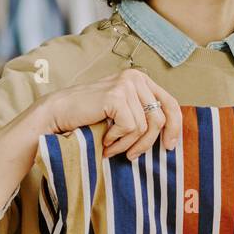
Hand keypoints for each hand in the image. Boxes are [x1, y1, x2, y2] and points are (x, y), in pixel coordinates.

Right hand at [32, 69, 181, 159]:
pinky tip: (105, 140)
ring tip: (112, 147)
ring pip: (144, 127)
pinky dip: (118, 140)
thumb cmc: (90, 118)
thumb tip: (172, 135)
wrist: (59, 114)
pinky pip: (131, 128)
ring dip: (128, 144)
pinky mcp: (117, 96)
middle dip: (149, 142)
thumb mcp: (123, 113)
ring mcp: (126, 84)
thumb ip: (144, 114)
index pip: (170, 103)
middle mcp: (136, 77)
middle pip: (160, 118)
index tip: (170, 146)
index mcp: (141, 79)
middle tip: (134, 156)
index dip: (175, 127)